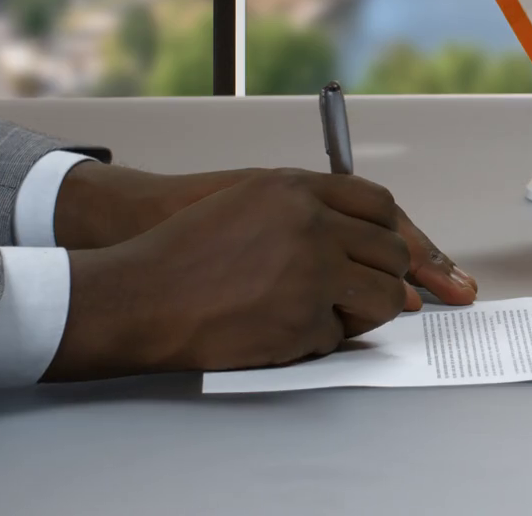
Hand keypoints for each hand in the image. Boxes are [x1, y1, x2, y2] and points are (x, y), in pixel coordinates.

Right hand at [48, 170, 414, 379]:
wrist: (139, 293)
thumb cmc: (186, 248)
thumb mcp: (249, 201)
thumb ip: (308, 208)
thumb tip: (368, 239)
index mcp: (297, 192)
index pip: (380, 205)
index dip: (391, 232)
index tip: (391, 252)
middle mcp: (311, 227)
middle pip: (392, 253)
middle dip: (388, 277)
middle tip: (364, 289)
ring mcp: (309, 276)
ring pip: (382, 297)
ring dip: (365, 311)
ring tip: (332, 313)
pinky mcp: (301, 322)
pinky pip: (339, 336)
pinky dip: (317, 340)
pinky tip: (285, 331)